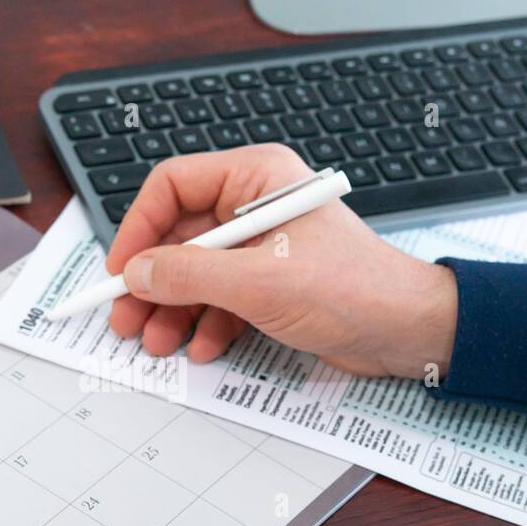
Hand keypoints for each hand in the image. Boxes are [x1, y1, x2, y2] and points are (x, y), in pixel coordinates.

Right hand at [106, 143, 457, 378]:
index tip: (120, 269)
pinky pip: (218, 299)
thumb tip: (136, 273)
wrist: (406, 331)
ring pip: (193, 273)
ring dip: (172, 310)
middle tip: (125, 318)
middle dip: (151, 282)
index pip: (172, 186)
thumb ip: (189, 276)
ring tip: (158, 343)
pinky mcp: (268, 283)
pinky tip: (202, 347)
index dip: (139, 227)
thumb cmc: (353, 289)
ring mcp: (260, 246)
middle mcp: (253, 205)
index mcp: (256, 178)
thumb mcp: (258, 282)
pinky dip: (205, 324)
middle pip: (177, 237)